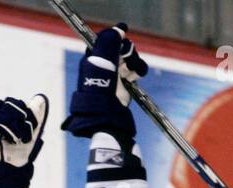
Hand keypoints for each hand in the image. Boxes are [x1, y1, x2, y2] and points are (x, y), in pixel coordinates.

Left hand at [62, 24, 146, 140]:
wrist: (107, 114)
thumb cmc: (100, 87)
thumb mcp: (102, 59)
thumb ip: (110, 40)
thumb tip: (120, 29)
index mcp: (94, 59)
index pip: (108, 40)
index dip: (116, 38)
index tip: (122, 39)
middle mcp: (104, 65)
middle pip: (121, 47)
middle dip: (127, 51)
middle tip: (125, 58)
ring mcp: (115, 75)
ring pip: (130, 57)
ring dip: (134, 61)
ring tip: (131, 72)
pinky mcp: (125, 84)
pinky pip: (136, 69)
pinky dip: (138, 70)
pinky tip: (136, 76)